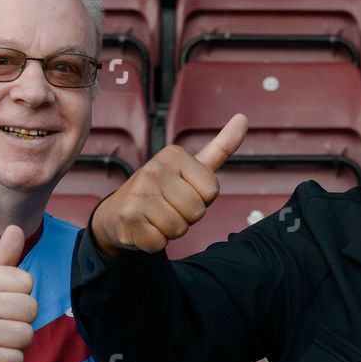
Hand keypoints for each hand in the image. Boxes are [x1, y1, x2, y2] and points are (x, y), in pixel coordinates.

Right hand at [90, 114, 247, 256]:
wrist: (117, 213)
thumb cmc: (161, 192)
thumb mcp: (191, 168)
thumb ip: (219, 148)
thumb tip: (243, 118)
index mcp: (174, 154)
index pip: (212, 191)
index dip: (202, 199)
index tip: (184, 192)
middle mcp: (154, 169)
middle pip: (197, 211)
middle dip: (187, 217)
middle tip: (167, 208)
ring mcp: (139, 193)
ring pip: (180, 229)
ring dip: (171, 231)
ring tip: (155, 218)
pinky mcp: (129, 218)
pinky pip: (160, 243)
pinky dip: (154, 243)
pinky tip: (143, 228)